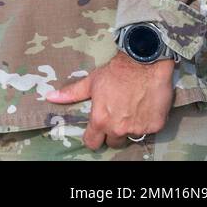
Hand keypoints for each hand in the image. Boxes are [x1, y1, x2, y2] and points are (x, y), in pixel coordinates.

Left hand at [45, 51, 174, 149]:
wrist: (144, 64)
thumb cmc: (115, 72)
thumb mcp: (91, 82)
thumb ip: (71, 94)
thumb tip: (50, 97)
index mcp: (100, 120)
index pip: (93, 142)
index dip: (93, 137)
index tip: (95, 131)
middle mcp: (119, 128)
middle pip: (113, 142)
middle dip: (112, 132)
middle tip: (115, 116)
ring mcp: (138, 129)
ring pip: (131, 136)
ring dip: (129, 127)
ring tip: (130, 109)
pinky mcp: (156, 126)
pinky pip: (148, 130)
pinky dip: (146, 122)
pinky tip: (144, 108)